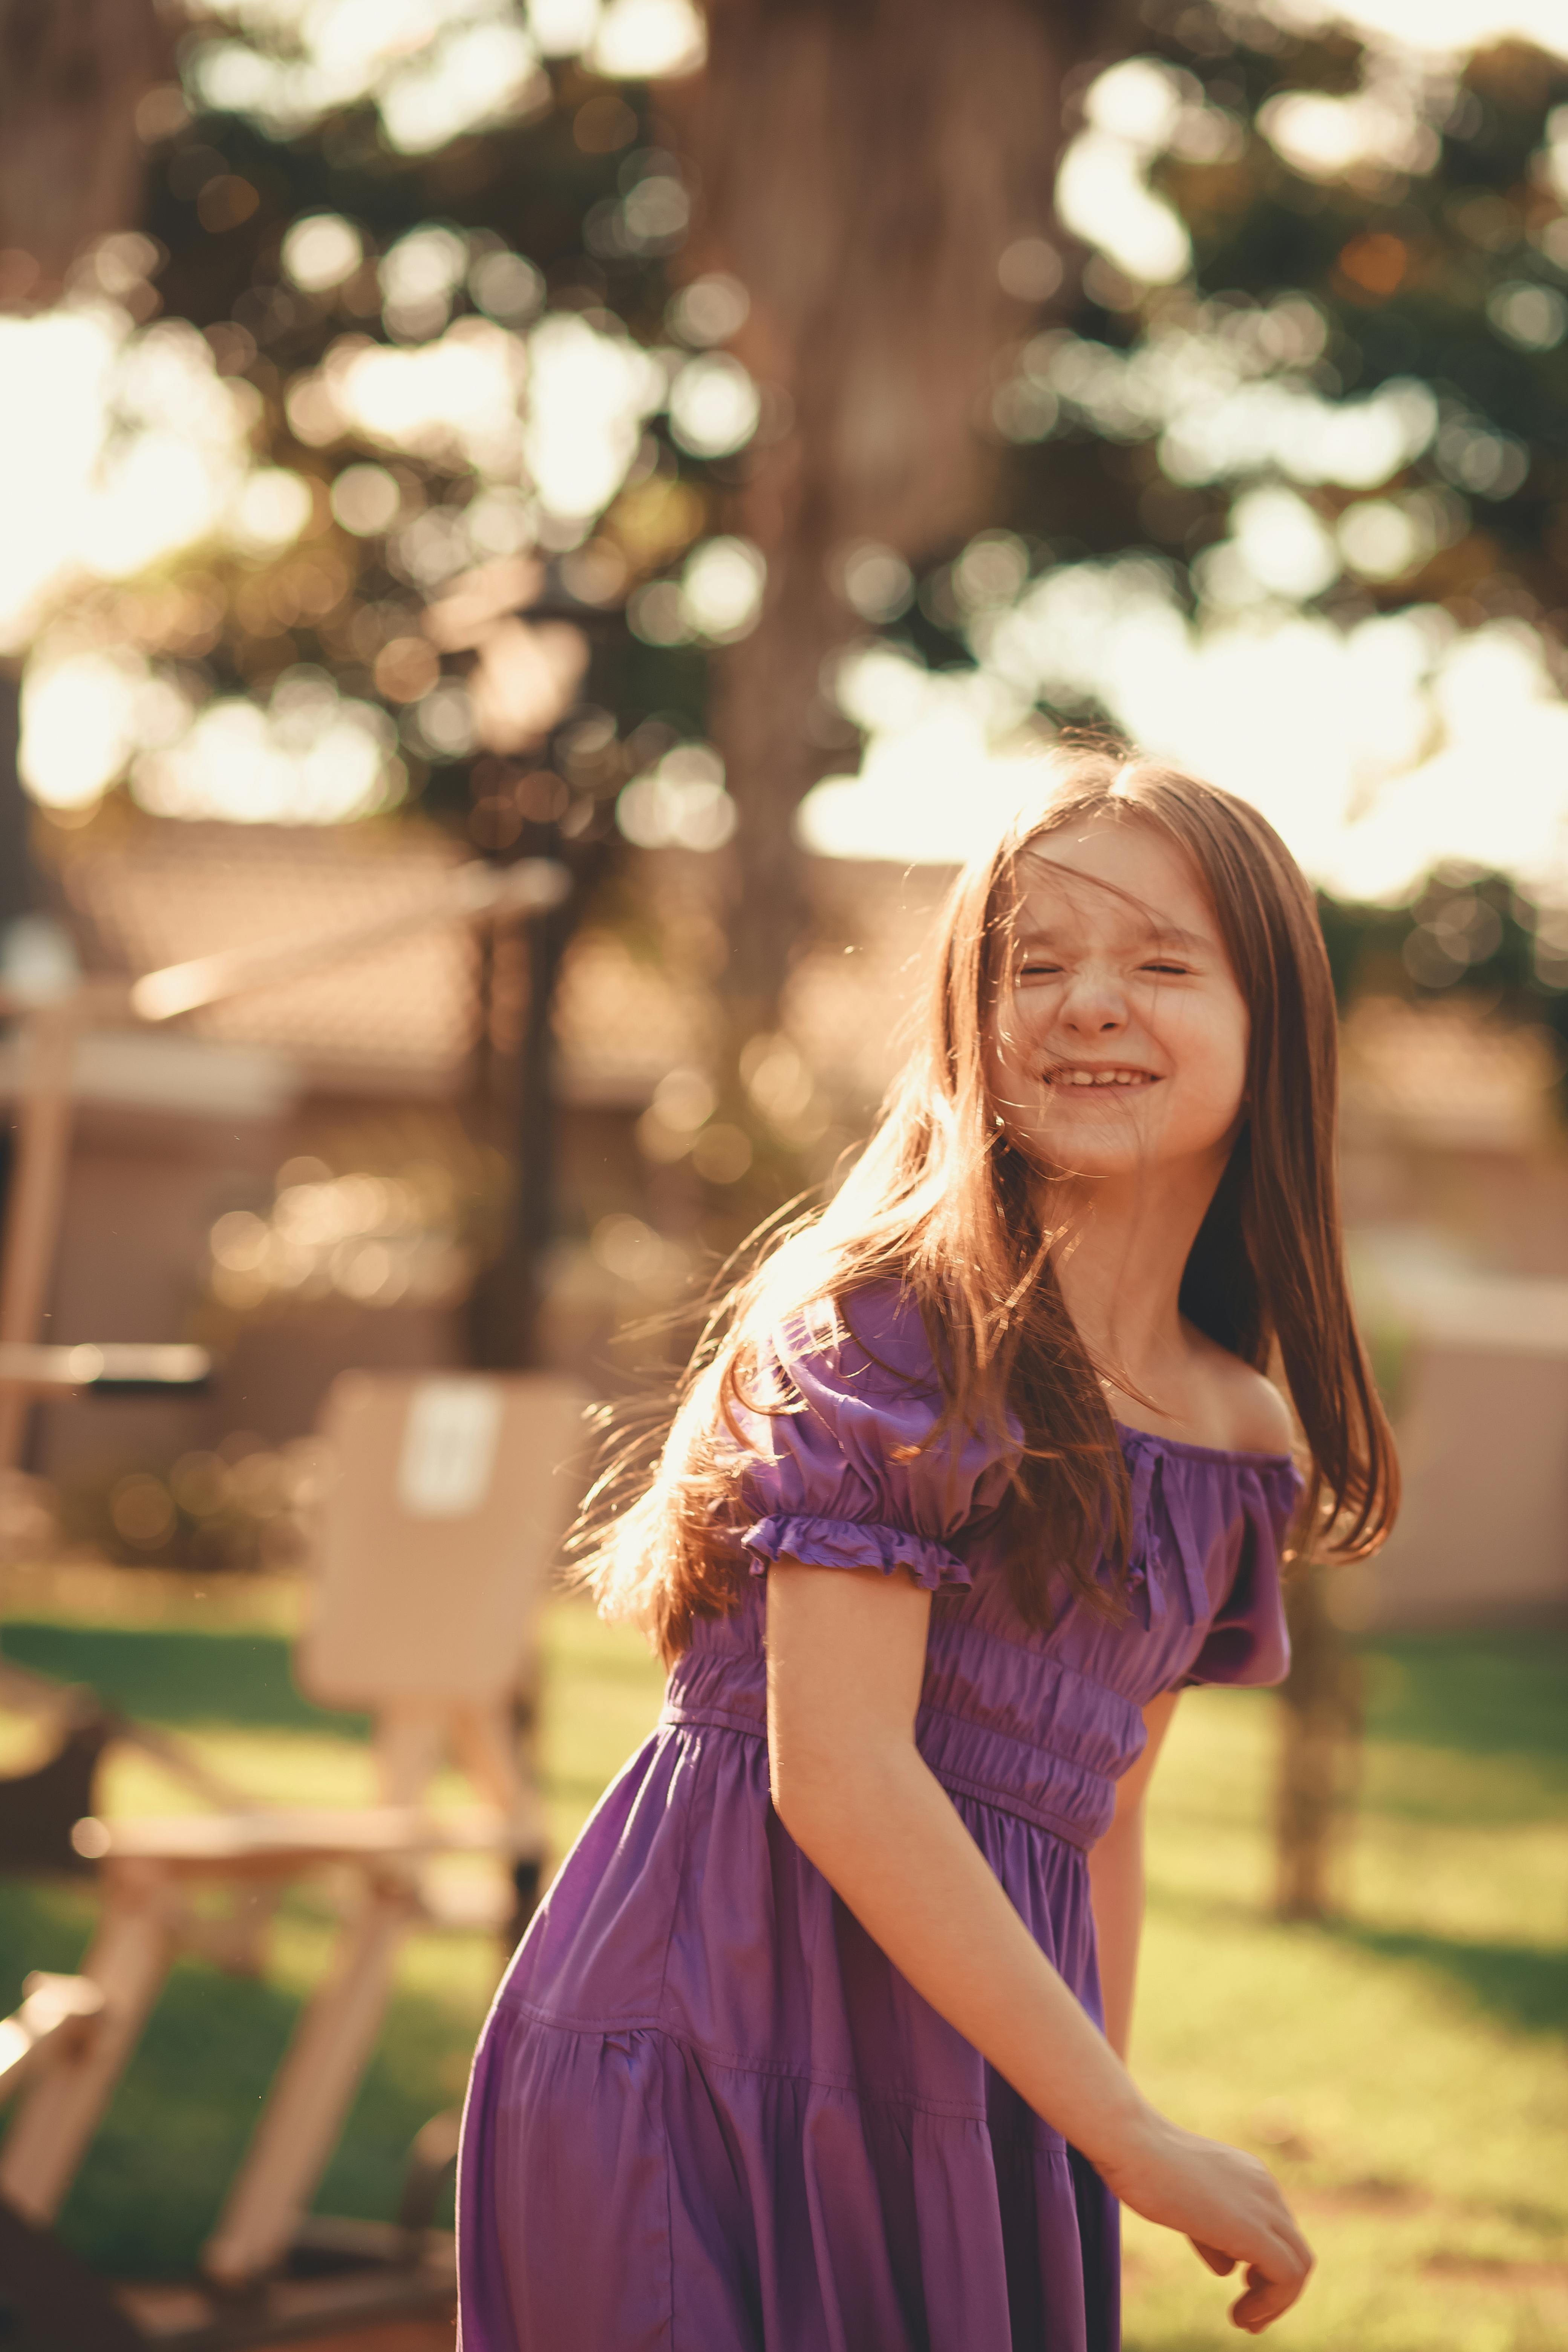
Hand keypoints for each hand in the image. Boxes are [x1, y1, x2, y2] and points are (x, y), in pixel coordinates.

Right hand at [1097, 2113, 1312, 2332]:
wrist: (1131, 2144)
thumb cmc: (1144, 2167)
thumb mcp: (1187, 2201)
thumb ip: (1212, 2231)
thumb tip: (1229, 2267)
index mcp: (1250, 2175)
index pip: (1277, 2230)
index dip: (1265, 2266)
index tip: (1242, 2289)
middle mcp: (1265, 2187)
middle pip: (1294, 2249)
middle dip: (1275, 2290)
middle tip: (1248, 2315)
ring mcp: (1264, 2205)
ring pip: (1299, 2264)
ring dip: (1276, 2303)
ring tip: (1244, 2320)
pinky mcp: (1254, 2230)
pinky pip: (1288, 2276)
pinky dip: (1272, 2304)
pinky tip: (1241, 2314)